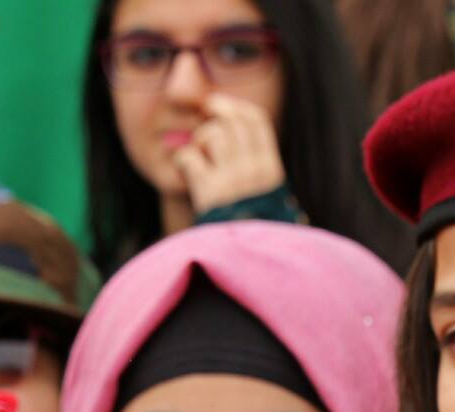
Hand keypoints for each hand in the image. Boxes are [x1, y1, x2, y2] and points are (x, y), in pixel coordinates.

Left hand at [172, 93, 286, 217]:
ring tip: (200, 161)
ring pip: (213, 134)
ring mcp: (232, 180)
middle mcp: (255, 171)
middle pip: (231, 123)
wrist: (245, 262)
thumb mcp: (267, 196)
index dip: (234, 107)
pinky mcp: (209, 192)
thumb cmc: (251, 229)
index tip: (216, 106)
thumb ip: (256, 164)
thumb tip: (232, 126)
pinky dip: (183, 161)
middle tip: (203, 141)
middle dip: (212, 125)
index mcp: (271, 170)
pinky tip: (186, 172)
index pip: (257, 121)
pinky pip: (189, 156)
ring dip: (199, 143)